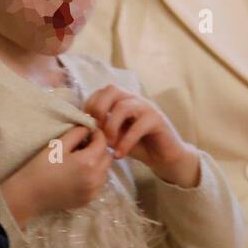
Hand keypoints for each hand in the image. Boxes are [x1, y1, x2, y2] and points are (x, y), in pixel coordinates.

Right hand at [0, 124, 111, 227]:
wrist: (30, 194)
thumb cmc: (42, 167)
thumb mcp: (58, 145)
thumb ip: (76, 133)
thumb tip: (88, 128)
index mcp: (89, 162)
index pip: (102, 142)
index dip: (97, 134)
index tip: (88, 131)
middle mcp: (96, 178)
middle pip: (107, 157)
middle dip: (99, 148)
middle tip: (84, 145)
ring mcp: (93, 191)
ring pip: (105, 172)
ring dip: (98, 163)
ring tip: (82, 160)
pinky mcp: (88, 200)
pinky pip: (98, 184)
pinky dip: (94, 176)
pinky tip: (80, 174)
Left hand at [82, 85, 200, 188]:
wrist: (164, 158)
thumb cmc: (137, 145)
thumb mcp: (115, 136)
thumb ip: (102, 129)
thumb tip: (83, 129)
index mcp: (122, 99)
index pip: (101, 91)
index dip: (90, 106)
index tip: (86, 126)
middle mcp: (134, 99)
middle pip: (112, 89)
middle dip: (98, 109)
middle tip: (96, 131)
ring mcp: (147, 107)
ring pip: (124, 106)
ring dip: (111, 127)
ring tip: (109, 145)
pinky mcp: (157, 120)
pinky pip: (139, 126)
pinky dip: (126, 141)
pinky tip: (120, 155)